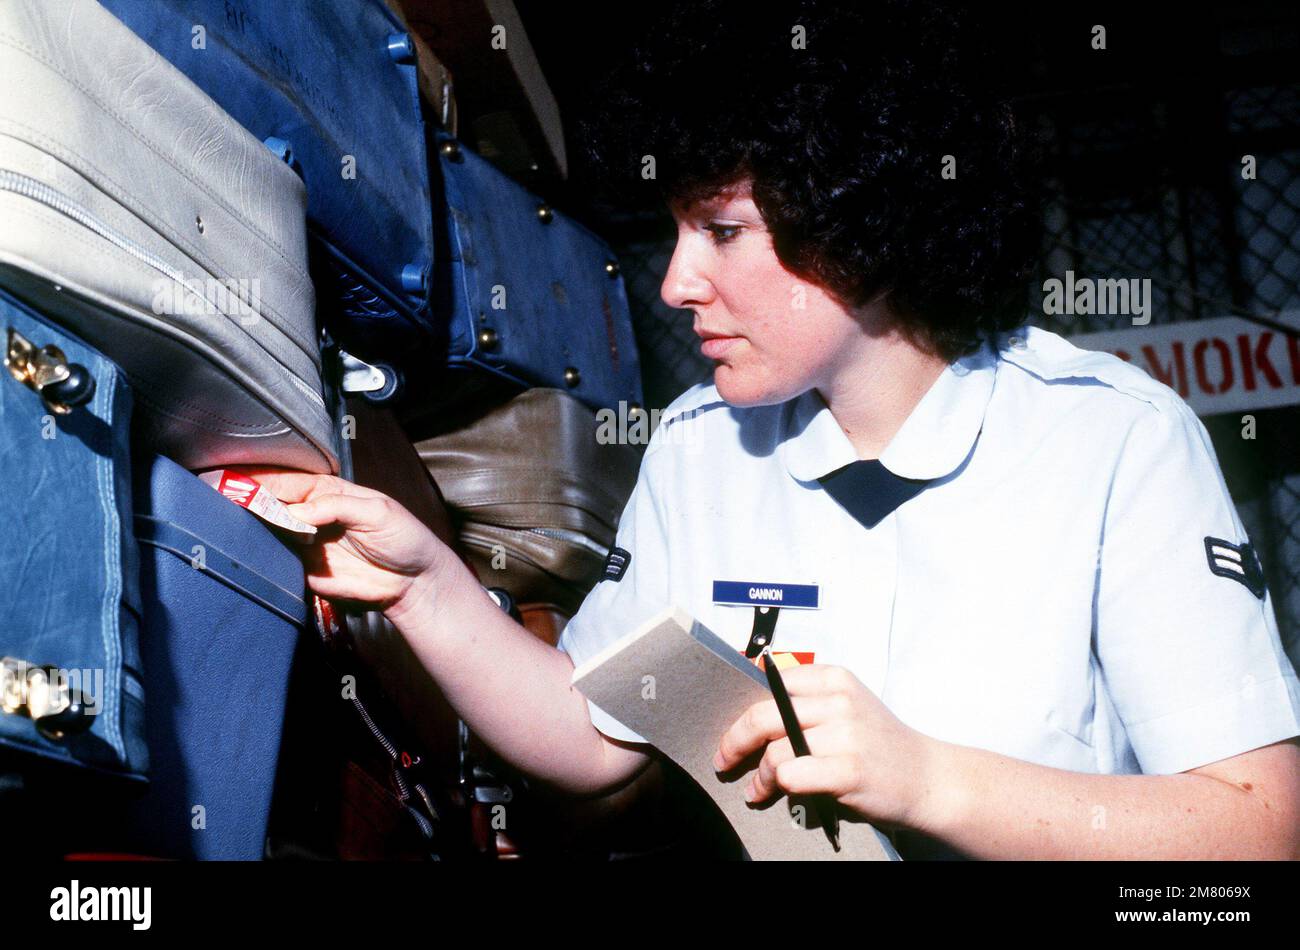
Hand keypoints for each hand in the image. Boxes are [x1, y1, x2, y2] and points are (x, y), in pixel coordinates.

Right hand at [228, 468, 456, 619]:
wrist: (414, 582)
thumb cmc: (403, 537)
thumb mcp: (377, 512)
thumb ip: (337, 506)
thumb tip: (297, 511)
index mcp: (328, 492)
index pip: (286, 482)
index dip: (259, 480)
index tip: (231, 480)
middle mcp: (310, 515)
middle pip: (270, 504)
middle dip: (244, 500)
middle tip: (215, 498)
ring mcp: (305, 543)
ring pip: (267, 532)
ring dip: (245, 527)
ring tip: (219, 520)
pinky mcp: (304, 570)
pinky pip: (277, 562)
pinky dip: (260, 557)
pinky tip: (242, 549)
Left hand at [712, 664, 939, 830]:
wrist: (928, 777)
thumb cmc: (881, 746)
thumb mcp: (848, 707)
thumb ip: (807, 705)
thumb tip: (751, 722)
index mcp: (834, 678)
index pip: (771, 685)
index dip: (743, 710)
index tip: (732, 730)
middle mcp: (838, 700)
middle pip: (763, 715)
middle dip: (734, 741)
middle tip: (724, 760)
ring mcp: (845, 734)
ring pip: (774, 750)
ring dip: (757, 775)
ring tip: (754, 789)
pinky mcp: (848, 769)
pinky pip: (791, 774)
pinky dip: (775, 786)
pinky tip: (773, 794)